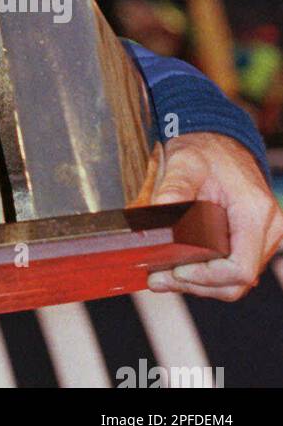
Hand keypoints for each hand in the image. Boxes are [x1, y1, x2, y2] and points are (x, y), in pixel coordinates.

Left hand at [147, 132, 282, 300]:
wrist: (220, 140)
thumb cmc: (206, 150)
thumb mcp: (185, 161)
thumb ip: (175, 186)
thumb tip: (160, 209)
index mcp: (254, 212)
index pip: (240, 268)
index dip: (207, 277)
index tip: (176, 270)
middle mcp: (268, 229)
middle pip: (238, 281)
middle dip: (197, 284)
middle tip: (158, 279)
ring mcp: (264, 237)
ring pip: (236, 280)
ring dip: (201, 283)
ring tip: (162, 276)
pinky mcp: (253, 240)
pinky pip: (233, 267)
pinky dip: (208, 273)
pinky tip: (179, 267)